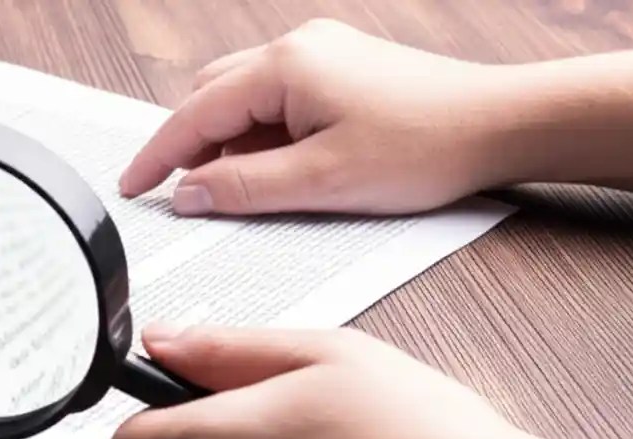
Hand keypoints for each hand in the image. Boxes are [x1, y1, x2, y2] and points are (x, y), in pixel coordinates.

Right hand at [118, 19, 519, 215]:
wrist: (500, 125)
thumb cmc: (423, 148)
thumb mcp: (321, 182)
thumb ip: (242, 188)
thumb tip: (187, 194)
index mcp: (285, 66)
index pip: (196, 113)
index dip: (158, 155)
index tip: (132, 187)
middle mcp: (298, 47)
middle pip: (213, 96)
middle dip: (192, 147)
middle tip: (184, 196)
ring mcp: (322, 54)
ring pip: (245, 98)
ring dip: (231, 144)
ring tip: (241, 192)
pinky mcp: (342, 69)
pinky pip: (280, 100)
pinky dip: (264, 136)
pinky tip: (280, 171)